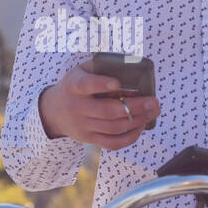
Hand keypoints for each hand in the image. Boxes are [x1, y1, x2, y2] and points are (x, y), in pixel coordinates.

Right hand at [38, 62, 160, 148]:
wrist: (53, 111)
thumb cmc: (75, 86)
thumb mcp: (80, 71)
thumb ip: (100, 67)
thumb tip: (131, 64)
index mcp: (74, 86)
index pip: (86, 85)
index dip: (101, 84)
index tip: (118, 83)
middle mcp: (77, 107)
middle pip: (108, 111)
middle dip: (135, 107)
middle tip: (154, 101)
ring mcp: (82, 126)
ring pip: (113, 128)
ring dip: (137, 121)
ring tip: (153, 112)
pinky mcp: (88, 139)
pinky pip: (111, 143)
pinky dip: (129, 137)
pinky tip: (141, 127)